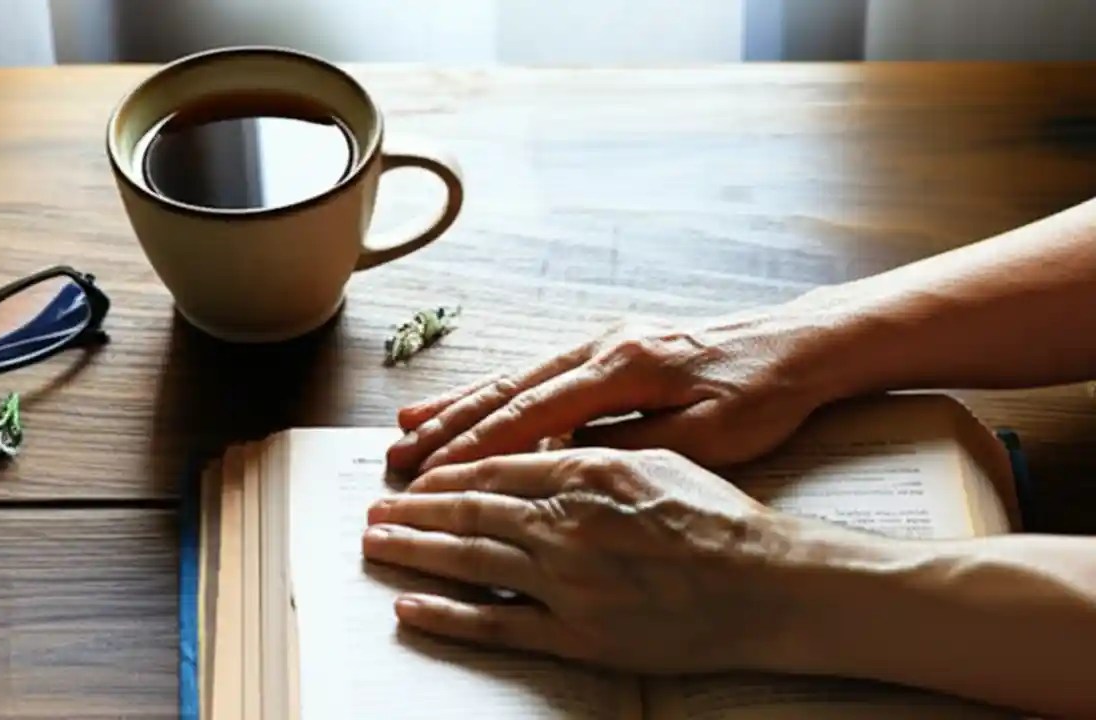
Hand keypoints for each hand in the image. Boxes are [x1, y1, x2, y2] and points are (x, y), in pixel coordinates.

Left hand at [361, 447, 803, 674]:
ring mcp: (568, 583)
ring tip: (376, 545)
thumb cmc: (720, 517)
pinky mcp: (579, 635)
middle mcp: (566, 526)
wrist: (768, 584)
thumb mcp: (655, 460)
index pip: (494, 470)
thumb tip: (540, 450)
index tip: (416, 474)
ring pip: (470, 562)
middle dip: (414, 509)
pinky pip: (497, 624)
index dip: (447, 473)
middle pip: (469, 513)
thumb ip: (590, 456)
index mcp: (585, 475)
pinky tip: (411, 607)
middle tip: (375, 509)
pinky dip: (448, 615)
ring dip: (415, 551)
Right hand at [386, 311, 839, 472]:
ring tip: (410, 430)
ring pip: (517, 377)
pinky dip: (498, 393)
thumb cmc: (761, 393)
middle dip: (451, 427)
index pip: (534, 411)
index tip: (436, 475)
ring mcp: (604, 343)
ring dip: (462, 406)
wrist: (797, 347)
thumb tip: (567, 461)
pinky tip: (472, 406)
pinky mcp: (613, 349)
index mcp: (625, 365)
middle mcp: (603, 346)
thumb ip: (636, 447)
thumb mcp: (710, 435)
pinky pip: (540, 374)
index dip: (479, 445)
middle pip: (510, 389)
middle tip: (400, 460)